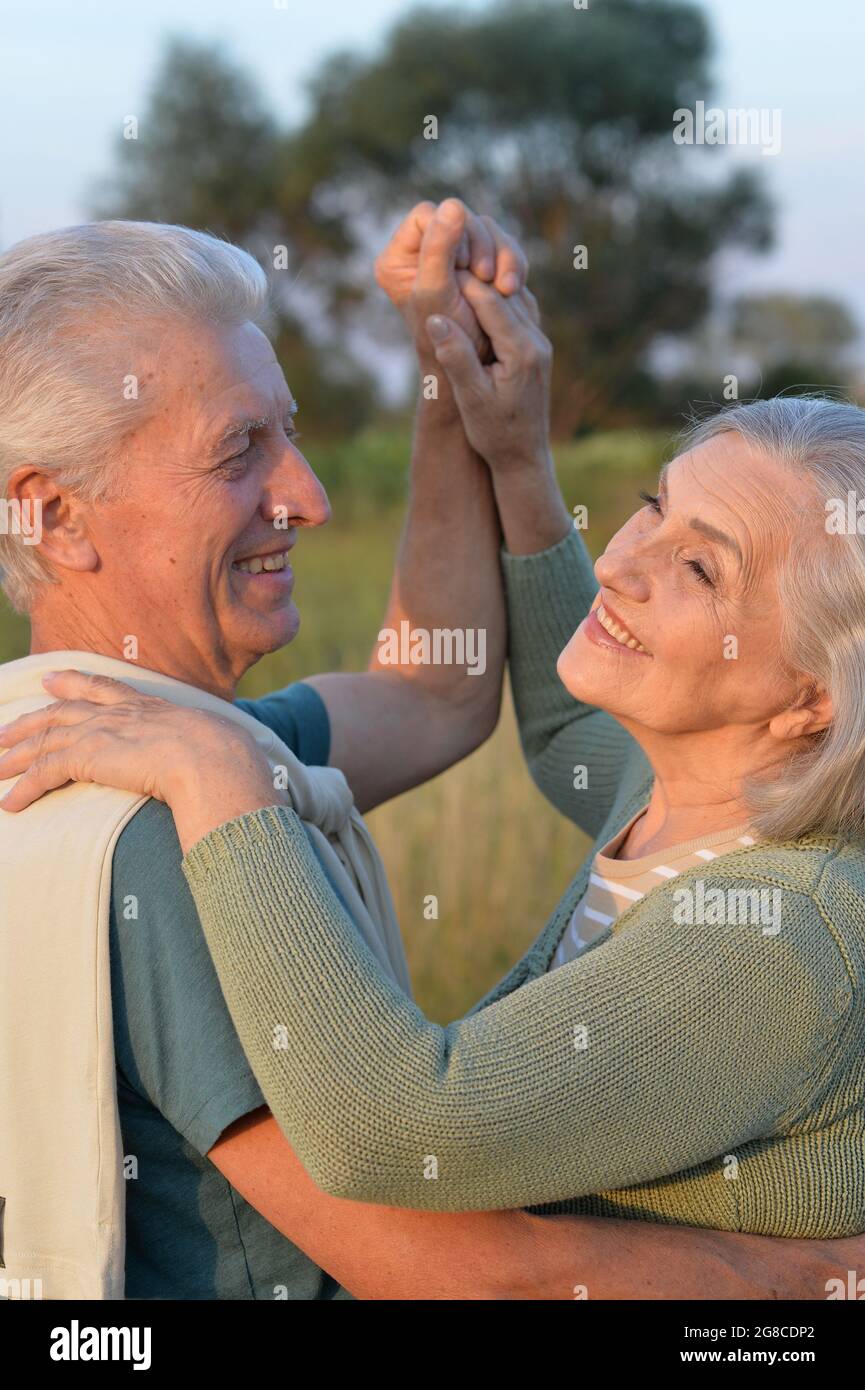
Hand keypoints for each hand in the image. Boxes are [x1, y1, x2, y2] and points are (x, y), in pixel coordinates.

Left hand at [0, 671, 278, 849]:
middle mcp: (118, 714)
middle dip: (28, 721)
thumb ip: (206, 751)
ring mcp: (101, 732)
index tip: (52, 680)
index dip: (74, 683)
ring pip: (45, 741)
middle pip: (61, 712)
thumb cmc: (225, 758)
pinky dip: (24, 788)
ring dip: (16, 757)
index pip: (103, 689)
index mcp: (147, 707)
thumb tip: (227, 764)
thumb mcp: (215, 745)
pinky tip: (10, 803)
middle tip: (3, 730)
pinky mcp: (88, 757)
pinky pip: (45, 772)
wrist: (214, 759)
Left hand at [375, 198, 527, 360]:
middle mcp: (420, 253)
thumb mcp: (439, 293)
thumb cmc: (451, 340)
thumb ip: (438, 249)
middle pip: (459, 217)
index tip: (463, 267)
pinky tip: (512, 286)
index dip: (452, 233)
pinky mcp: (476, 264)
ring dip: (502, 254)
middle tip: (486, 278)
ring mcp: (451, 257)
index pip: (427, 214)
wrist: (477, 370)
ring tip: (506, 287)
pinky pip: (500, 244)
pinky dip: (511, 261)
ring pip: (484, 228)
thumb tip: (452, 205)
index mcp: (397, 259)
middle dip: (481, 245)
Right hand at [424, 271, 552, 473]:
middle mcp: (537, 342)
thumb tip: (436, 318)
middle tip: (443, 254)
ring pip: (512, 298)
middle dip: (473, 274)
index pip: (491, 302)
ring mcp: (540, 344)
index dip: (462, 280)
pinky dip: (495, 298)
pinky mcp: (536, 348)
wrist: (523, 457)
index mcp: (522, 352)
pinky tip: (473, 293)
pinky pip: (516, 311)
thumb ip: (457, 357)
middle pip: (502, 293)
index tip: (437, 262)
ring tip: (455, 267)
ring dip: (484, 282)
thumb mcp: (471, 399)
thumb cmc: (495, 434)